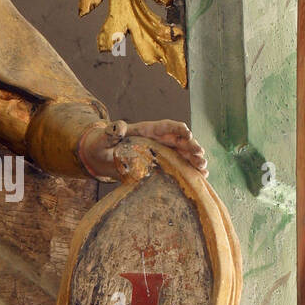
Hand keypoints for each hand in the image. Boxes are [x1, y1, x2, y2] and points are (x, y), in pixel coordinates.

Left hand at [80, 119, 207, 177]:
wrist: (100, 158)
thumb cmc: (101, 144)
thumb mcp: (104, 138)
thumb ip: (111, 132)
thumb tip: (118, 126)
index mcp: (148, 130)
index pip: (167, 126)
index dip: (178, 129)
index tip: (188, 134)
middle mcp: (159, 140)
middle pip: (181, 141)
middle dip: (192, 147)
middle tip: (201, 157)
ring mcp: (162, 153)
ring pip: (184, 155)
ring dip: (195, 161)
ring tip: (204, 169)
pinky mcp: (161, 165)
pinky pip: (180, 167)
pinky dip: (190, 171)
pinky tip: (201, 178)